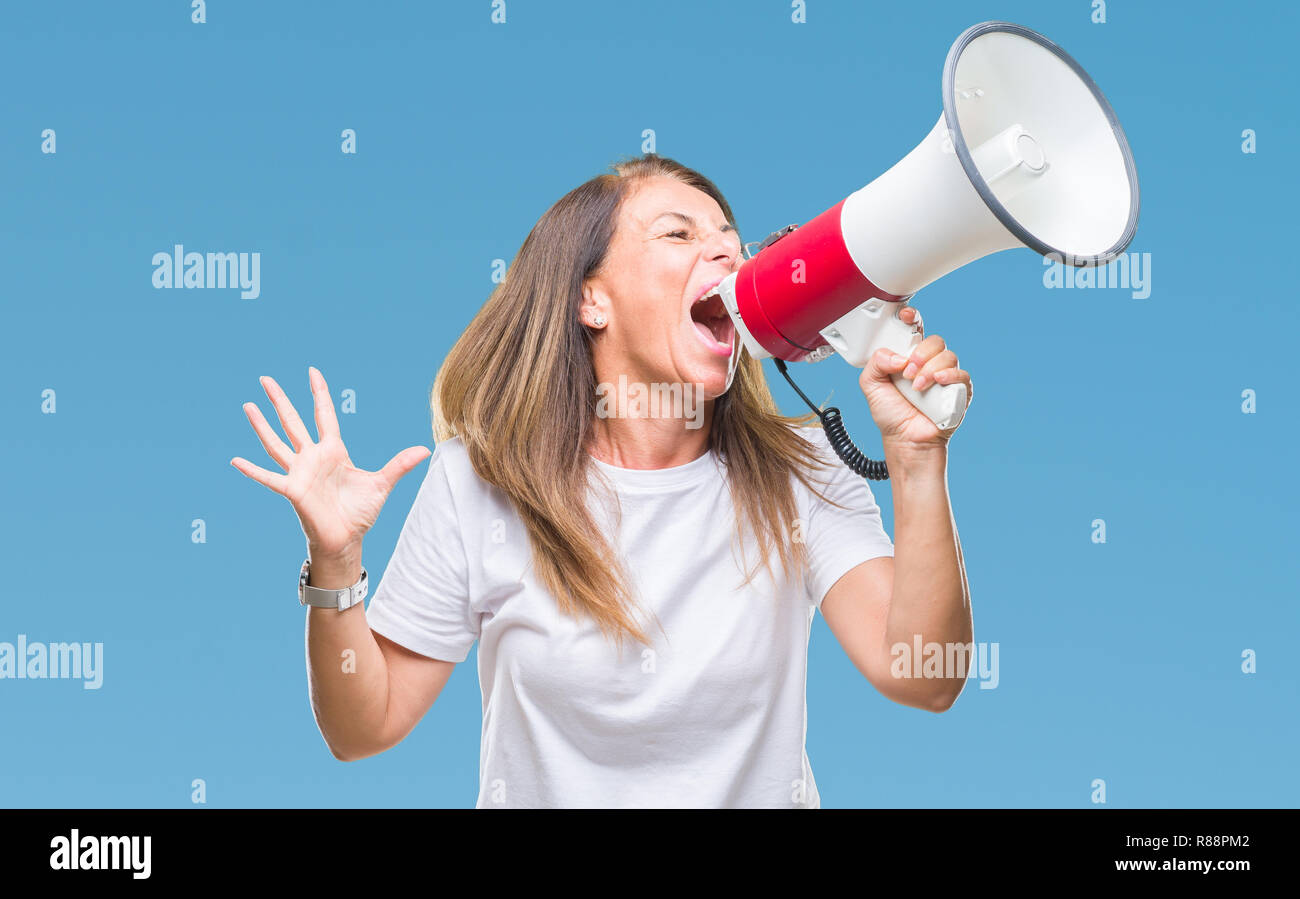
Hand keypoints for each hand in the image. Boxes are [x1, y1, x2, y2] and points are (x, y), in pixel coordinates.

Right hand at [230, 367, 431, 556]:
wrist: (348, 539)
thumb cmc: (360, 512)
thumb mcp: (382, 484)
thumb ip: (399, 465)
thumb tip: (425, 450)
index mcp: (334, 451)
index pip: (324, 415)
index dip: (319, 393)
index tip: (312, 372)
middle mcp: (313, 458)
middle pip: (293, 422)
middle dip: (280, 400)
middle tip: (265, 378)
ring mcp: (300, 473)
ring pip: (277, 443)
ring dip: (262, 426)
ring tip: (248, 405)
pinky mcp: (293, 491)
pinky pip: (269, 478)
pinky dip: (253, 470)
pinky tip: (236, 460)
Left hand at [857, 305, 972, 448]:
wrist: (904, 440)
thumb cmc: (891, 414)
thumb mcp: (870, 385)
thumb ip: (875, 363)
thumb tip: (899, 357)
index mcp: (908, 357)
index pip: (915, 330)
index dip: (912, 318)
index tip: (905, 316)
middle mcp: (928, 363)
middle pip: (934, 340)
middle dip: (920, 353)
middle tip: (907, 372)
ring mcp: (945, 376)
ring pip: (948, 355)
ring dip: (930, 369)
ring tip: (917, 387)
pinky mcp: (958, 390)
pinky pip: (962, 374)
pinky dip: (949, 375)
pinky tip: (937, 382)